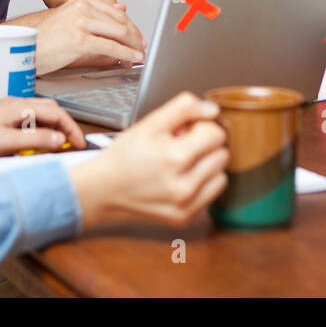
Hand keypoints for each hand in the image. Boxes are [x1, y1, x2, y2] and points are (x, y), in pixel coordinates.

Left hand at [0, 97, 86, 157]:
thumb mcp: (6, 143)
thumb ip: (36, 139)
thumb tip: (60, 139)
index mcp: (21, 106)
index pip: (57, 114)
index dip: (72, 129)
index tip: (80, 143)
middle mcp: (17, 104)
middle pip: (52, 110)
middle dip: (66, 126)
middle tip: (72, 144)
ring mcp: (9, 110)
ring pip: (41, 115)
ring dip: (53, 128)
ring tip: (56, 145)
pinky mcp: (2, 118)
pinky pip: (29, 120)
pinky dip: (40, 130)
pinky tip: (34, 142)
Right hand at [31, 0, 145, 72]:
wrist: (20, 46)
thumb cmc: (42, 37)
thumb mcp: (71, 18)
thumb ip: (97, 13)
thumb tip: (122, 5)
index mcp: (81, 0)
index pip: (116, 12)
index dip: (131, 26)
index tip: (138, 37)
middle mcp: (82, 7)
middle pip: (120, 21)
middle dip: (135, 37)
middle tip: (142, 48)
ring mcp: (81, 22)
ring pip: (119, 33)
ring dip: (133, 47)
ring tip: (138, 57)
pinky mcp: (80, 39)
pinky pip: (111, 47)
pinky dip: (125, 54)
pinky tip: (131, 60)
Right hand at [67, 92, 229, 228]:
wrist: (102, 190)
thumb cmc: (124, 156)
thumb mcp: (149, 123)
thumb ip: (184, 108)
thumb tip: (212, 109)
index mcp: (174, 158)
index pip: (216, 134)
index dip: (202, 127)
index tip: (186, 131)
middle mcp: (183, 186)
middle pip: (222, 154)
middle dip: (206, 146)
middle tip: (182, 146)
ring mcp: (185, 205)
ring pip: (222, 175)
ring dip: (208, 166)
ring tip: (184, 163)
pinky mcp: (184, 218)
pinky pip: (212, 194)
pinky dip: (204, 184)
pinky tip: (184, 178)